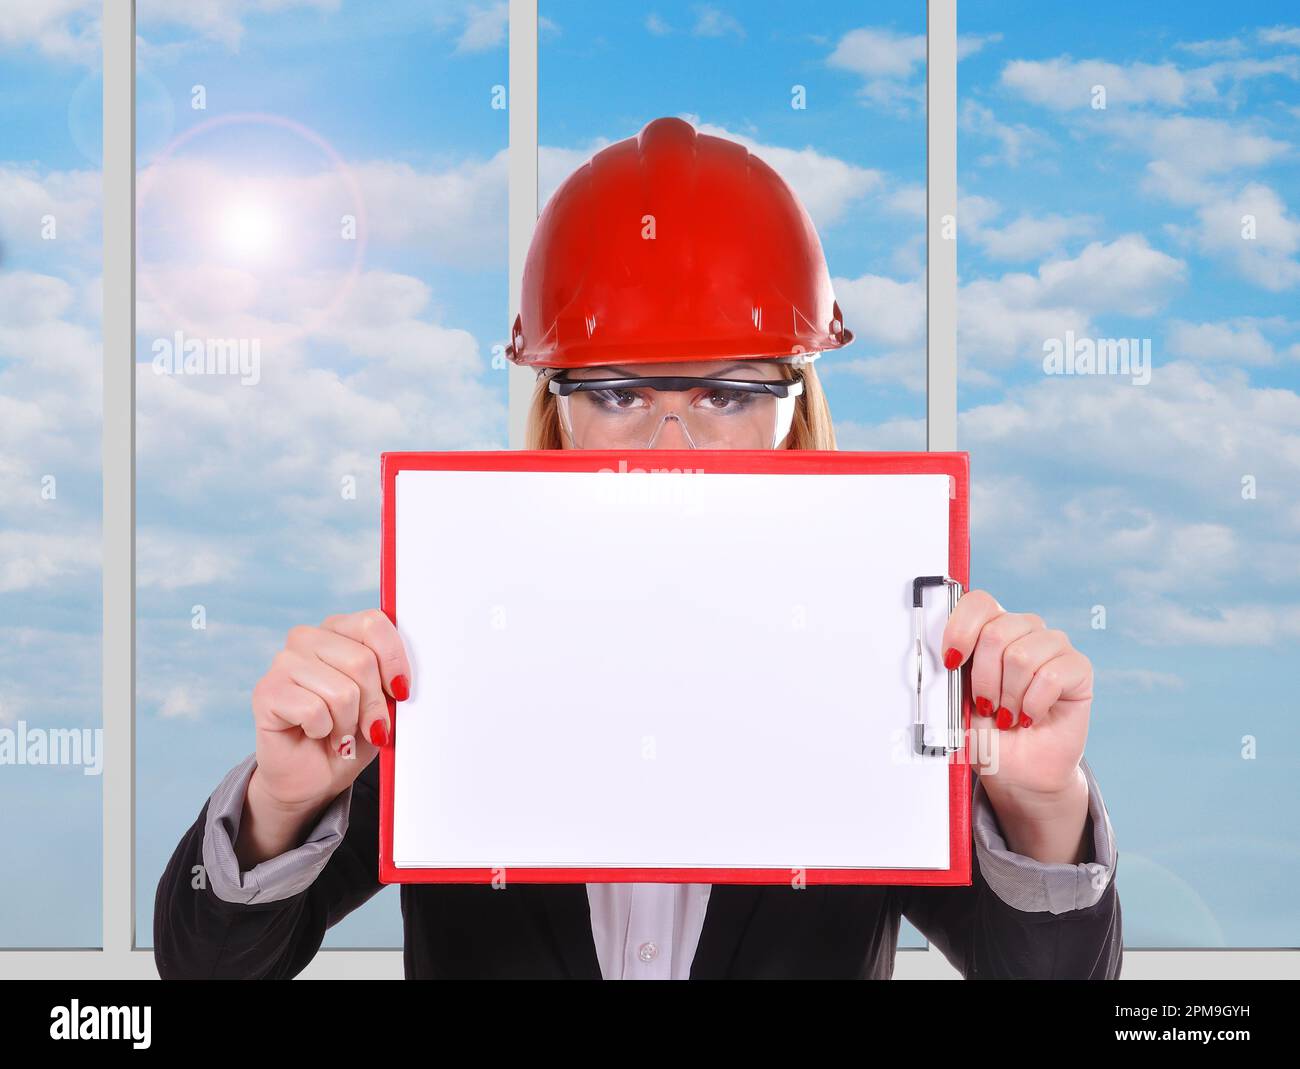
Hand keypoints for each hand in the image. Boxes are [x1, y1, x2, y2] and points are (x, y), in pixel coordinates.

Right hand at [249, 608, 411, 813]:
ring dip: (348, 724)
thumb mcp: (383, 704)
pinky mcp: (267, 691)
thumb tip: (404, 675)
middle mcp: (308, 639)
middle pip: (361, 661)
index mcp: (338, 631)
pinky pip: (314, 710)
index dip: (394, 660)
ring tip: (340, 733)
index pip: (372, 623)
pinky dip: (324, 731)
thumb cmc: (350, 735)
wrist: (313, 776)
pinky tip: (316, 734)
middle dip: (374, 704)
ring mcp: (283, 662)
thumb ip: (392, 679)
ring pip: (341, 691)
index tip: (401, 691)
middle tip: (371, 728)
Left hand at [941, 590, 1093, 862]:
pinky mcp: (1078, 668)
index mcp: (989, 630)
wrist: (1018, 770)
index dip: (961, 629)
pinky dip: (1033, 704)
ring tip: (1008, 715)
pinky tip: (1030, 716)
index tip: (951, 663)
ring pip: (1022, 655)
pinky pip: (1052, 674)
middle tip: (985, 705)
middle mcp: (1023, 630)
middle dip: (983, 678)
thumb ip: (946, 680)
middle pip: (997, 631)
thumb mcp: (955, 706)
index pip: (978, 603)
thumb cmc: (985, 734)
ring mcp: (1053, 646)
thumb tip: (938, 662)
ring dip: (1009, 695)